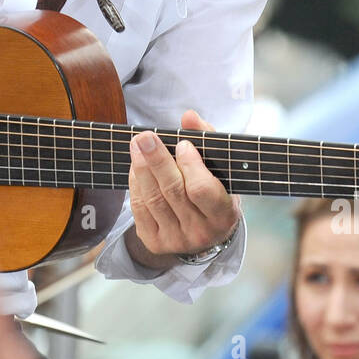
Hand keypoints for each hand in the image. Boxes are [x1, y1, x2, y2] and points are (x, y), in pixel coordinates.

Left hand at [125, 109, 240, 268]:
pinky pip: (140, 210)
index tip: (183, 144)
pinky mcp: (155, 242)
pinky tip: (136, 167)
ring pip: (153, 200)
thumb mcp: (220, 167)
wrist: (204, 231)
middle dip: (157, 160)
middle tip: (145, 136)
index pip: (202, 190)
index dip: (190, 165)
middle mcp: (201, 233)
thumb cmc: (214, 190)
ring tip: (137, 146)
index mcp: (223, 215)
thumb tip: (189, 115)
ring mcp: (176, 240)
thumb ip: (207, 138)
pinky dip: (135, 185)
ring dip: (142, 169)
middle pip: (173, 192)